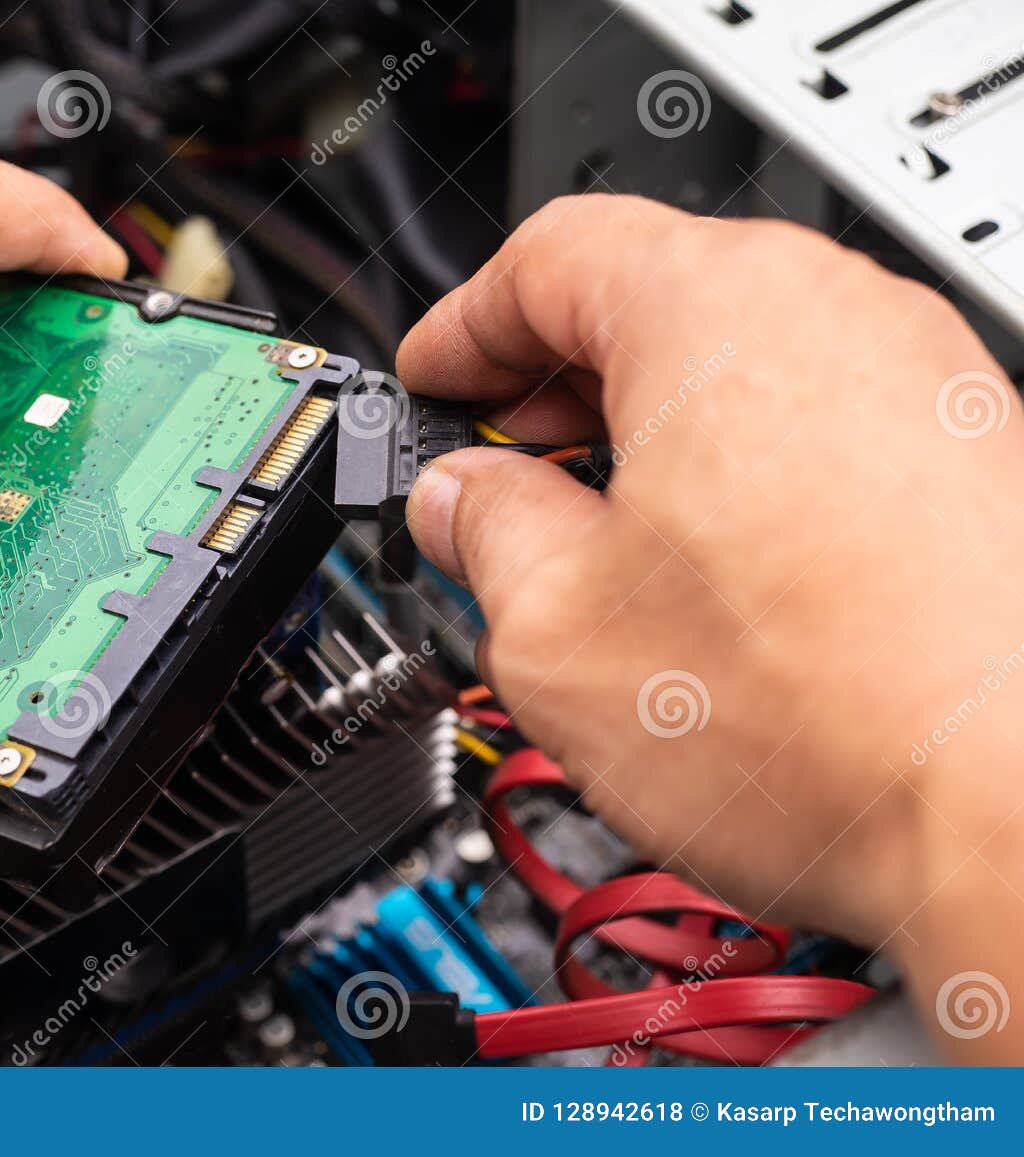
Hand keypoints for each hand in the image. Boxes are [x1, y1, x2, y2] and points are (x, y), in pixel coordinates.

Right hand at [403, 194, 1023, 1059]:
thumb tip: (462, 501)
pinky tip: (710, 577)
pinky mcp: (976, 456)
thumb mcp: (555, 629)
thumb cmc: (828, 724)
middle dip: (553, 383)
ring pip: (740, 362)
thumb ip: (481, 529)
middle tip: (499, 471)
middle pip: (651, 295)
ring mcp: (924, 380)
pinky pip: (821, 423)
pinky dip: (740, 473)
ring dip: (648, 434)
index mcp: (715, 309)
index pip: (549, 255)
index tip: (436, 382)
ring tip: (601, 544)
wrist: (1022, 820)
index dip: (464, 325)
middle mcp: (836, 313)